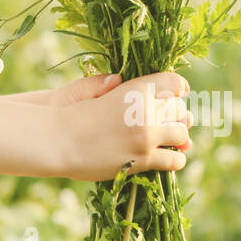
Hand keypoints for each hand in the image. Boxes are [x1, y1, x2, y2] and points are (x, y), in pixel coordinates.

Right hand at [55, 71, 194, 181]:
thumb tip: (120, 80)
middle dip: (176, 114)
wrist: (58, 141)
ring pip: (182, 134)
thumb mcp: (92, 90)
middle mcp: (146, 110)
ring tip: (169, 140)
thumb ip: (111, 85)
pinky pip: (175, 160)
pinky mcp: (144, 159)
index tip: (177, 93)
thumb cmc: (70, 113)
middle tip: (167, 119)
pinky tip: (167, 158)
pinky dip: (176, 159)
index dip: (178, 87)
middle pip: (179, 109)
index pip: (174, 83)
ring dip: (178, 137)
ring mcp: (146, 136)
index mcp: (135, 88)